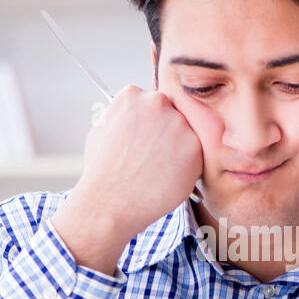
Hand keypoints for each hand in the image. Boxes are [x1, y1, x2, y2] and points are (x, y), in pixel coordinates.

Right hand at [51, 86, 202, 274]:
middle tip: (154, 155)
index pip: (151, 101)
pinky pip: (197, 154)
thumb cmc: (102, 172)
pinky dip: (187, 166)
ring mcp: (178, 124)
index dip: (148, 122)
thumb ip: (122, 116)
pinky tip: (168, 178)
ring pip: (187, 133)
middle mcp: (157, 103)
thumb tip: (134, 116)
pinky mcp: (194, 148)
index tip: (144, 138)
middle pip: (172, 112)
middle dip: (166, 131)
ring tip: (158, 169)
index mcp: (133, 95)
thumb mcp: (101, 130)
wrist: (110, 203)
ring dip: (178, 148)